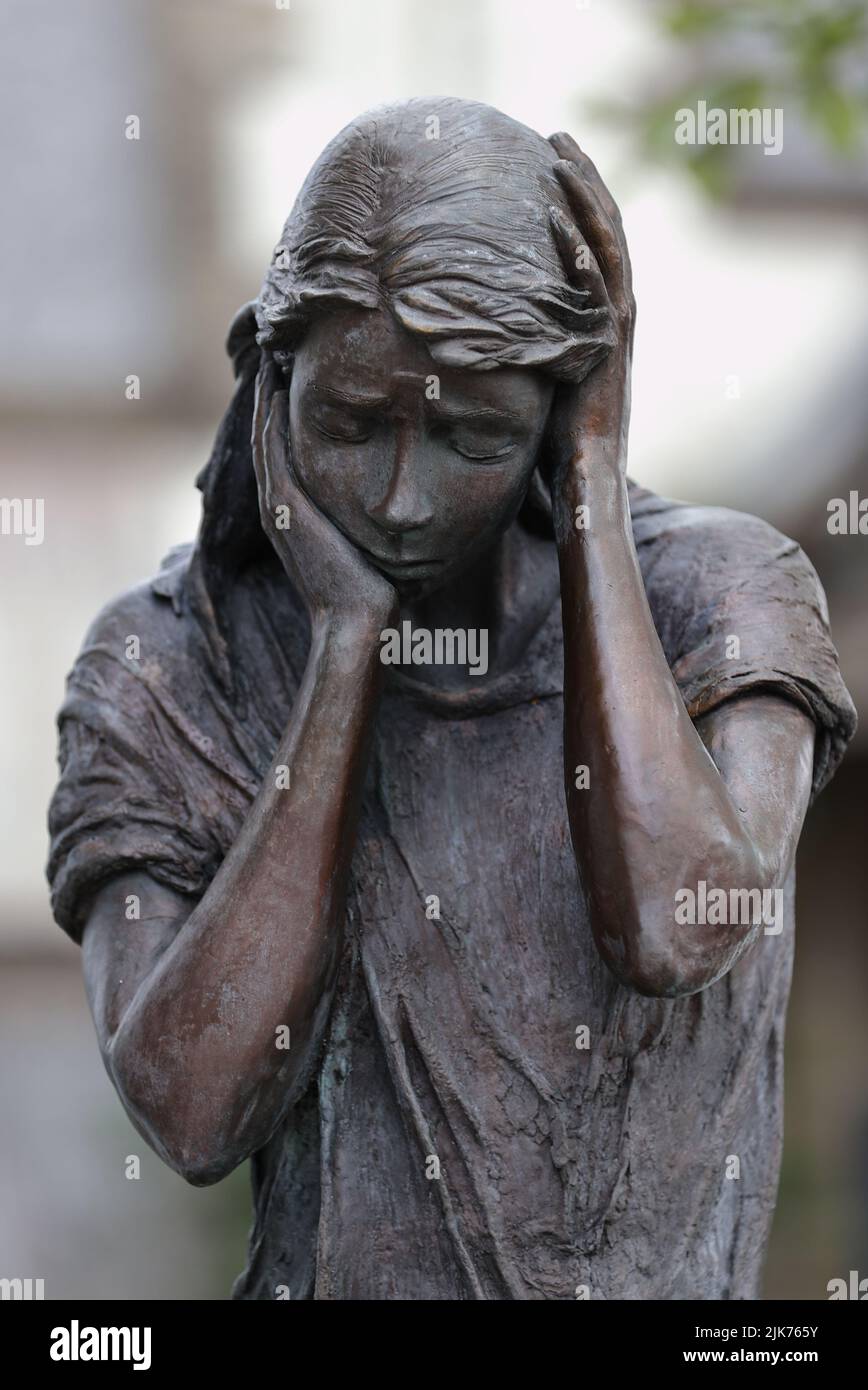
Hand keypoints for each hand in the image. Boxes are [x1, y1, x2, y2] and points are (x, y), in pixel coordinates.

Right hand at [252, 356, 397, 633]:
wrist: (358, 620)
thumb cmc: (373, 589)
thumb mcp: (368, 540)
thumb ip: (370, 515)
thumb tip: (399, 502)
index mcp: (295, 510)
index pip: (284, 446)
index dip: (286, 408)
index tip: (299, 371)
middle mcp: (278, 503)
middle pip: (266, 431)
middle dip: (271, 390)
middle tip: (276, 345)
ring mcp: (276, 503)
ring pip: (262, 431)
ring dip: (266, 390)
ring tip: (273, 348)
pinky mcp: (283, 504)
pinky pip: (269, 443)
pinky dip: (268, 408)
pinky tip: (276, 375)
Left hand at [545, 132, 635, 490]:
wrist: (587, 480)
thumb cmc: (557, 442)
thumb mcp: (537, 377)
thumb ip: (522, 345)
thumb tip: (473, 331)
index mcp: (602, 316)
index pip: (594, 242)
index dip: (578, 198)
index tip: (551, 158)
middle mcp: (615, 314)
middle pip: (605, 230)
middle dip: (583, 179)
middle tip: (557, 134)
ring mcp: (615, 330)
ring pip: (606, 248)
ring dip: (583, 198)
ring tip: (559, 155)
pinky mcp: (606, 350)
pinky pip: (595, 290)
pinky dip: (577, 253)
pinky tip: (556, 221)